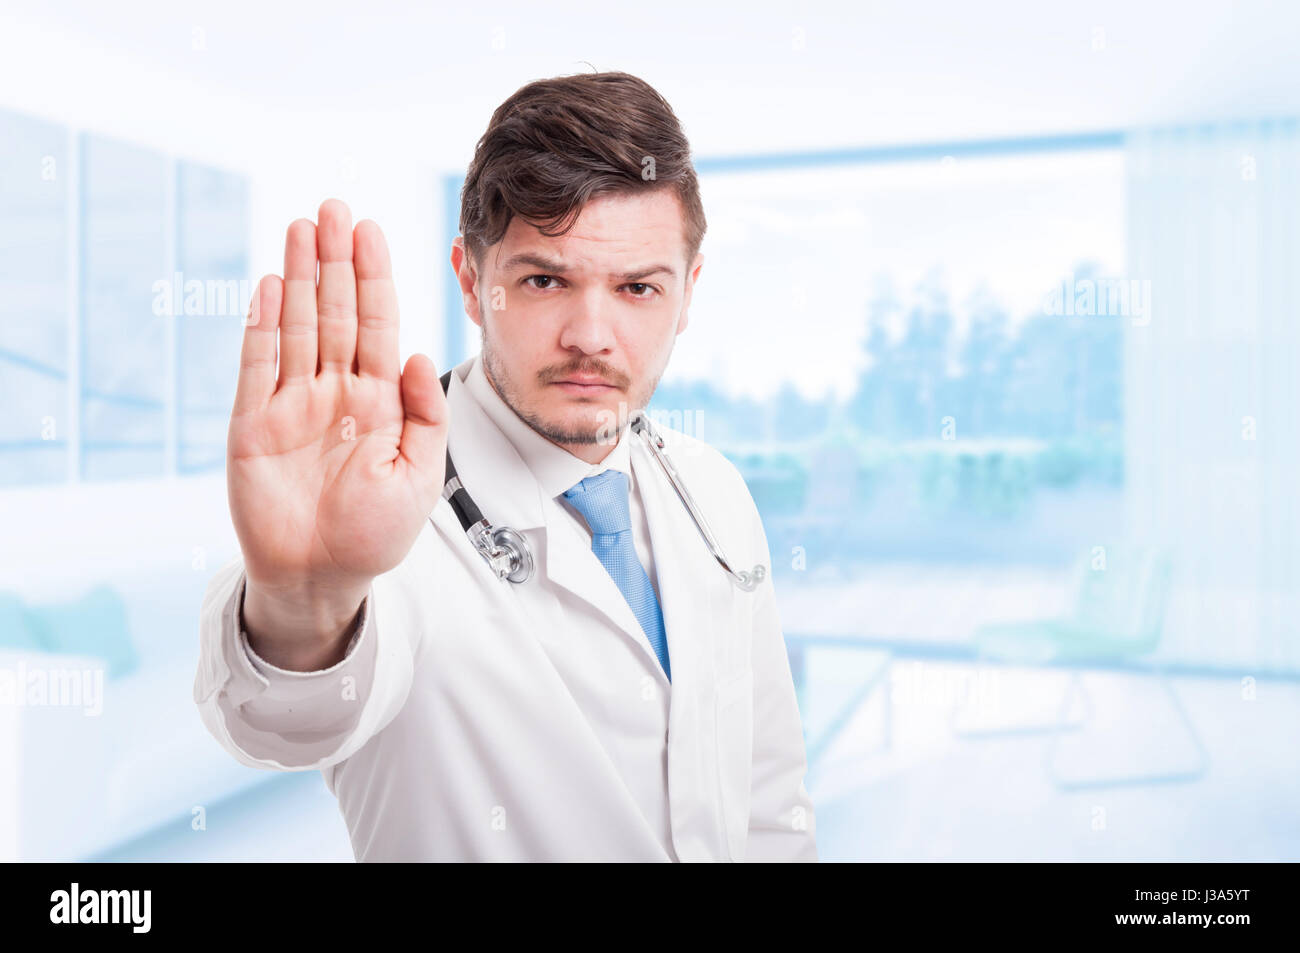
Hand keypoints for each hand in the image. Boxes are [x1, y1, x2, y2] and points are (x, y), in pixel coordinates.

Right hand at [227, 199, 447, 649]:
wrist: (321, 578)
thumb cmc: (375, 533)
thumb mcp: (419, 476)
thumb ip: (426, 415)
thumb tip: (421, 353)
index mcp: (379, 400)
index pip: (377, 325)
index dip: (374, 277)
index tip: (372, 230)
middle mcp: (335, 391)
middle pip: (336, 312)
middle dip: (336, 261)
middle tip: (335, 207)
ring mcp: (292, 403)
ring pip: (296, 326)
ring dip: (298, 277)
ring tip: (301, 227)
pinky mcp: (253, 423)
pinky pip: (257, 365)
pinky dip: (262, 326)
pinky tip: (269, 285)